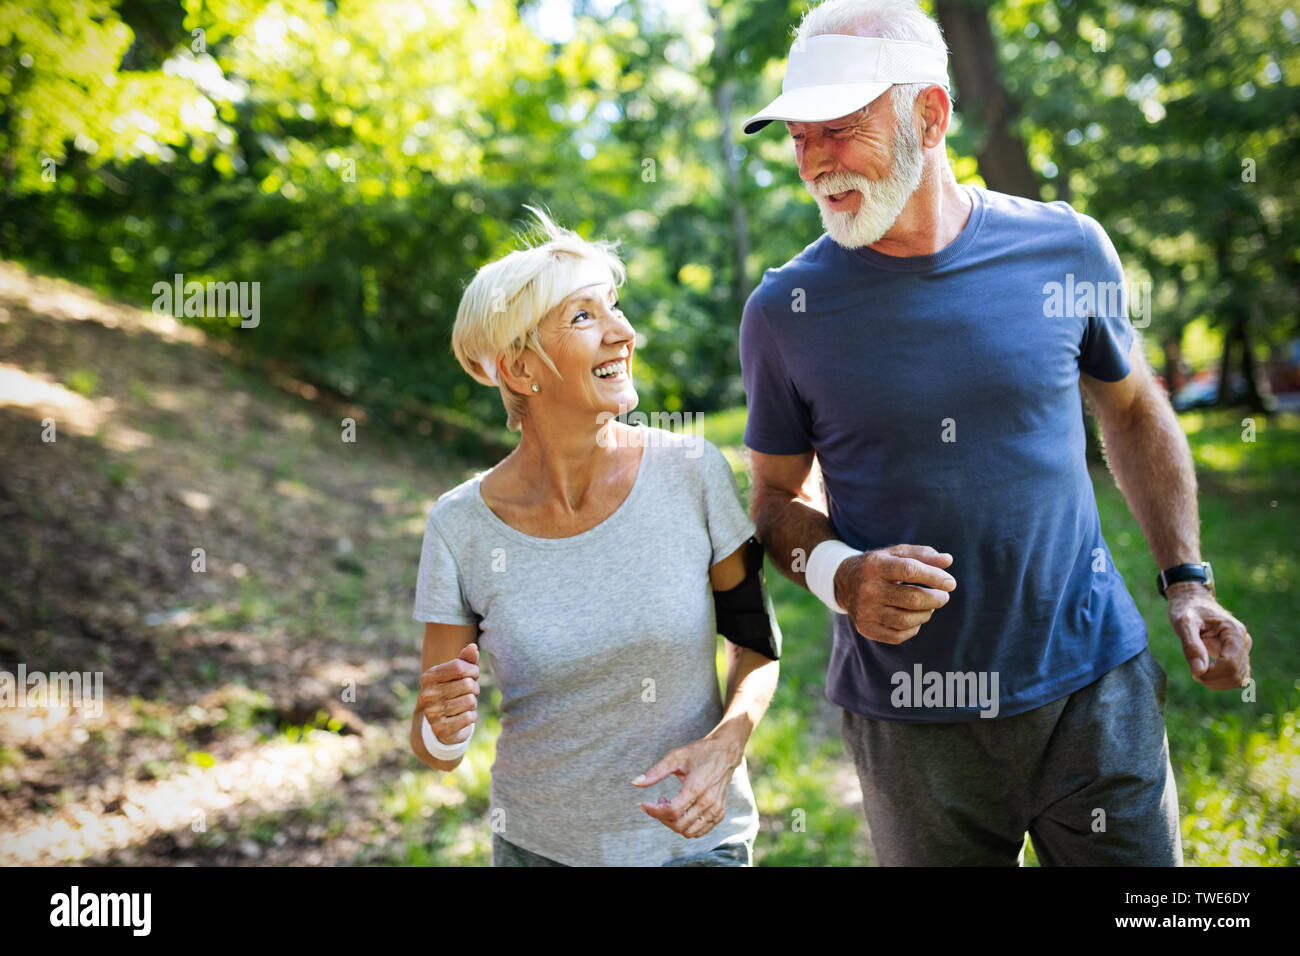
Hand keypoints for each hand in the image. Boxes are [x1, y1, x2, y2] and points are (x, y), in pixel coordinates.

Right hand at [417, 643, 479, 745]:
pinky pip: (469, 718)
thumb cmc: (452, 691)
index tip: (473, 674)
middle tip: (469, 692)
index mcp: (428, 677)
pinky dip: (471, 717)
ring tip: (464, 704)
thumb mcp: (457, 674)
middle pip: (467, 684)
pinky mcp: (441, 730)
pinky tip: (462, 717)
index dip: (473, 670)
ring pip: (470, 701)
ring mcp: (432, 714)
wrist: (439, 723)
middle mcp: (427, 695)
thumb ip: (465, 660)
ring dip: (473, 703)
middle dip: (474, 688)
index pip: (459, 667)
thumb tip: (473, 647)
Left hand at [633, 733, 741, 838]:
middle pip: (678, 824)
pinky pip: (700, 831)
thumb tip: (635, 783)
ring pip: (688, 832)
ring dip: (673, 824)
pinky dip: (687, 826)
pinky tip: (682, 811)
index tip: (642, 804)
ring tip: (670, 806)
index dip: (653, 811)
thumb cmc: (700, 752)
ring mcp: (716, 809)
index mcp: (696, 787)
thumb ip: (655, 772)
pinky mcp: (720, 813)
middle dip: (661, 817)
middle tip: (658, 801)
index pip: (671, 811)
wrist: (726, 752)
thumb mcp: (675, 757)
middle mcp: (708, 801)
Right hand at [833, 544, 955, 643]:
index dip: (935, 577)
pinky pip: (899, 635)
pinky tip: (914, 617)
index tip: (951, 583)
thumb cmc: (879, 566)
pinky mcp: (866, 628)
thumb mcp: (896, 553)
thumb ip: (922, 555)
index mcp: (875, 566)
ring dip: (926, 613)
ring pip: (908, 620)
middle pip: (912, 599)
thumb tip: (948, 561)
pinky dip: (914, 627)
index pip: (910, 571)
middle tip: (943, 596)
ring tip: (929, 606)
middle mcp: (867, 589)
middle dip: (936, 599)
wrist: (844, 582)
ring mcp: (865, 611)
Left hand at [1166, 583, 1251, 688]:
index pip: (1230, 664)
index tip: (1194, 671)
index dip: (1212, 674)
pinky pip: (1237, 676)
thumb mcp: (1183, 622)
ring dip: (1218, 683)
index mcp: (1234, 632)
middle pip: (1236, 674)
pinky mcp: (1237, 655)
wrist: (1191, 600)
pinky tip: (1205, 672)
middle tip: (1194, 672)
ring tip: (1198, 672)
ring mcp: (1243, 649)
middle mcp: (1244, 641)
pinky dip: (1222, 681)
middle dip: (1213, 679)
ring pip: (1239, 679)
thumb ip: (1191, 646)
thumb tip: (1199, 672)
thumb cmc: (1186, 609)